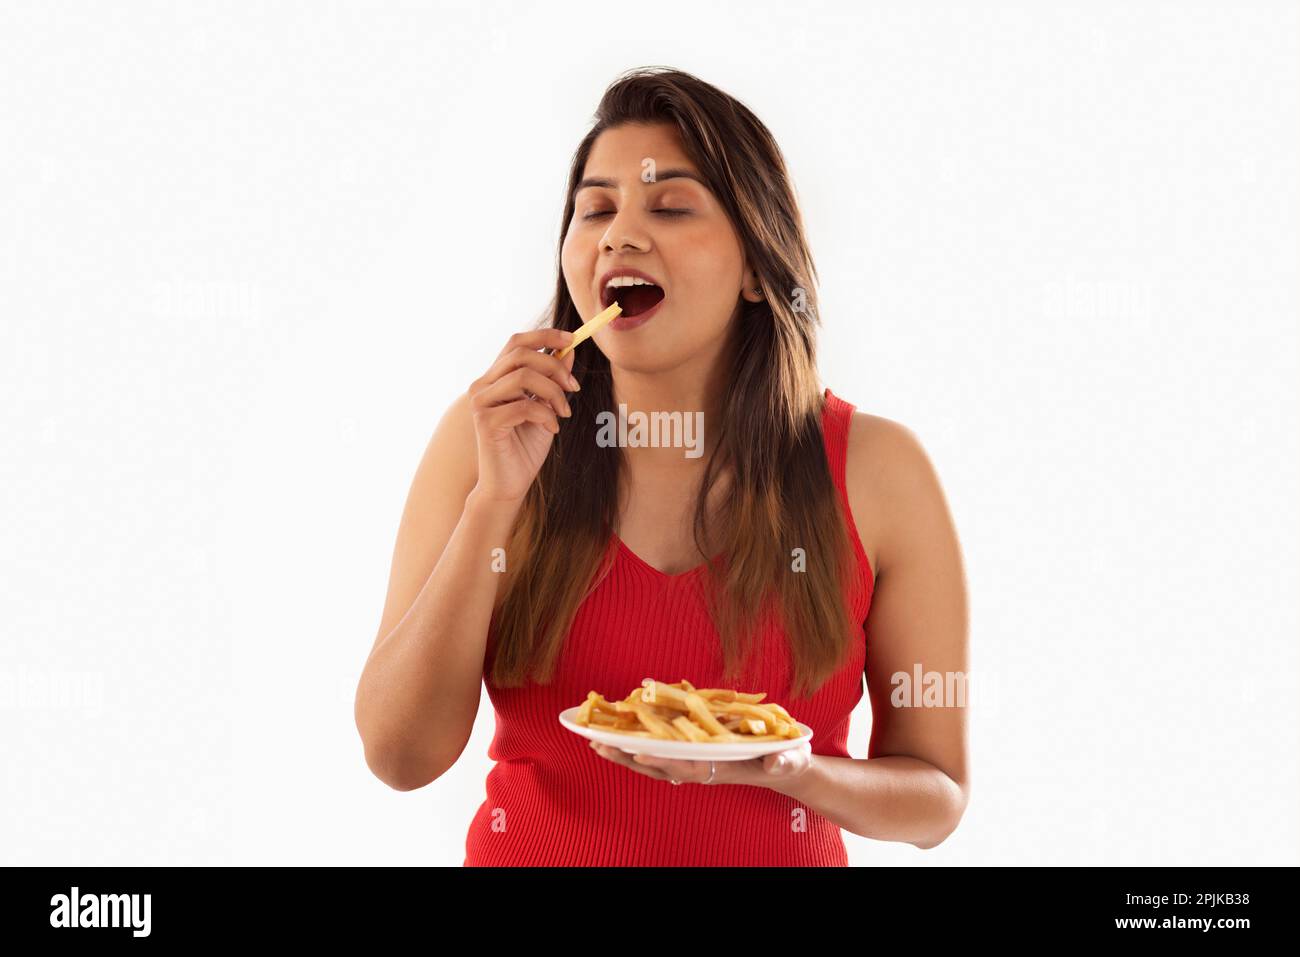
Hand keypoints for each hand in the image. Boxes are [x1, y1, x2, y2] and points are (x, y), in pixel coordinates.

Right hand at [467, 328, 578, 503]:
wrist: (509, 485)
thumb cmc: (525, 448)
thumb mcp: (547, 408)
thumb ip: (552, 380)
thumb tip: (569, 350)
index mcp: (495, 378)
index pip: (516, 342)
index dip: (545, 335)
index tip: (573, 338)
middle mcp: (483, 385)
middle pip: (521, 353)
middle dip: (555, 366)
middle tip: (574, 388)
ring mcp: (481, 402)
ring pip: (523, 376)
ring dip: (553, 392)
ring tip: (563, 413)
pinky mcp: (486, 422)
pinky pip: (524, 405)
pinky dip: (546, 415)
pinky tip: (552, 429)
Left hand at [588, 739, 813, 787]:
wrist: (782, 763)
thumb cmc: (786, 759)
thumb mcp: (789, 758)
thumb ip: (783, 761)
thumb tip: (776, 763)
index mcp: (720, 768)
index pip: (687, 767)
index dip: (664, 761)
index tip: (640, 754)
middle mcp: (701, 766)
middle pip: (659, 766)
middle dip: (629, 757)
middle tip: (598, 745)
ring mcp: (693, 760)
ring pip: (653, 760)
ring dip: (624, 752)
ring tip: (595, 740)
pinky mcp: (691, 751)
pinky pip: (659, 749)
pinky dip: (637, 742)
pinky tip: (619, 732)